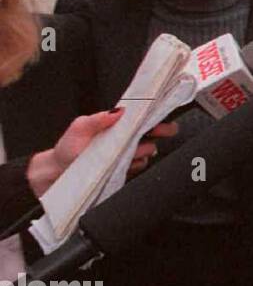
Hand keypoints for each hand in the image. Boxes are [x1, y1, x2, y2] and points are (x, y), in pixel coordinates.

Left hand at [26, 111, 176, 194]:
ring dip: (143, 150)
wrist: (57, 174)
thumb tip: (118, 111)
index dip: (155, 116)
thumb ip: (97, 119)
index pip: (141, 116)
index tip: (162, 117)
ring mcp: (126, 154)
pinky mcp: (125, 169)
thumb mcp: (79, 128)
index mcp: (116, 125)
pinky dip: (137, 165)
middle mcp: (125, 138)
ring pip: (148, 150)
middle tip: (158, 134)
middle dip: (160, 131)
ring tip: (129, 152)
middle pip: (152, 132)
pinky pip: (140, 166)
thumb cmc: (67, 149)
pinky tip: (125, 165)